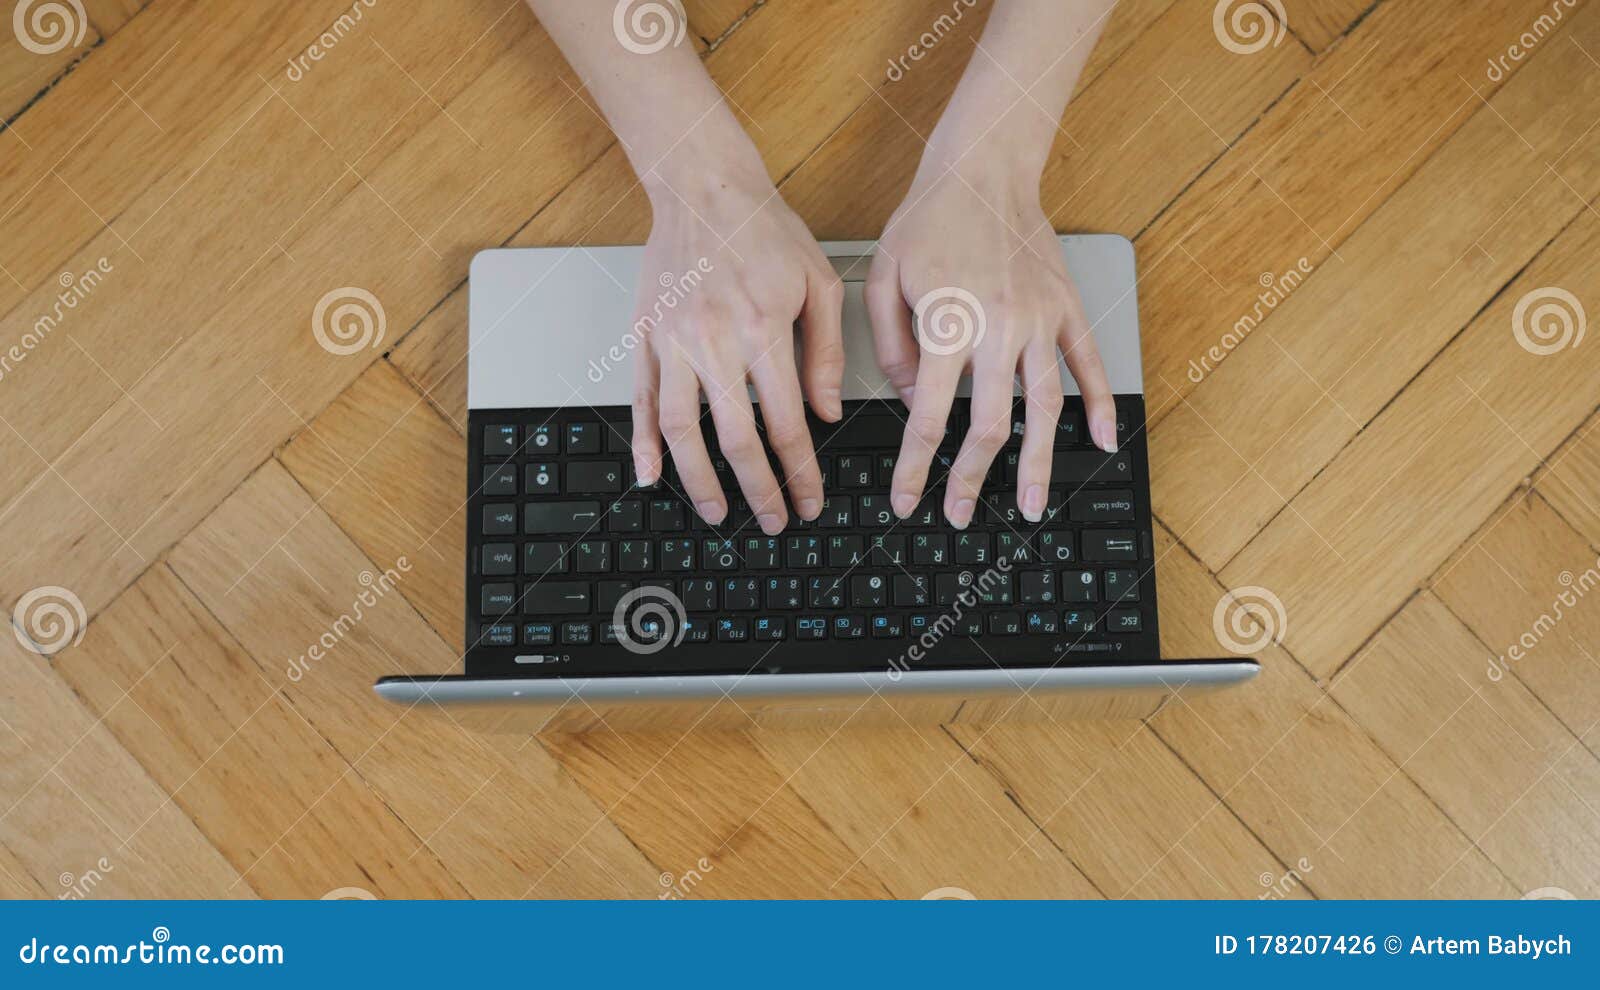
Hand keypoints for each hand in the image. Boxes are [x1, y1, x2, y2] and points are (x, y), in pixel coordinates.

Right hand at [630, 158, 843, 535]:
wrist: (703, 185)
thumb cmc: (764, 229)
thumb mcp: (818, 281)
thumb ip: (824, 352)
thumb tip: (827, 413)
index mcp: (761, 330)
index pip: (785, 424)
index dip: (799, 472)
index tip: (809, 499)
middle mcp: (712, 342)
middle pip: (735, 439)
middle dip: (758, 490)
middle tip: (774, 520)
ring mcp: (672, 342)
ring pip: (682, 431)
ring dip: (700, 481)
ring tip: (718, 512)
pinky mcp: (645, 336)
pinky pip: (641, 400)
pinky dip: (645, 443)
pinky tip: (652, 475)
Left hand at [867, 158, 1116, 529]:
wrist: (984, 167)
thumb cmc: (928, 220)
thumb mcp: (883, 277)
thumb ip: (889, 345)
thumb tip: (908, 398)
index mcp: (947, 324)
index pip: (928, 417)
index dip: (915, 467)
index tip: (907, 500)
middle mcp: (998, 328)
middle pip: (988, 426)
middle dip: (972, 480)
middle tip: (960, 515)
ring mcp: (1040, 320)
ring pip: (1044, 408)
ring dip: (1039, 463)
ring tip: (1035, 505)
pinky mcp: (1067, 307)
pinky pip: (1088, 365)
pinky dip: (1100, 406)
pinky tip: (1103, 441)